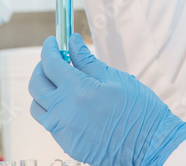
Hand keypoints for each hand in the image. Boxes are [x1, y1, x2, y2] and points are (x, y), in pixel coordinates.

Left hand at [29, 34, 185, 165]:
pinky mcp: (65, 143)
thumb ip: (87, 61)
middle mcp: (64, 111)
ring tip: (58, 82)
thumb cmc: (138, 110)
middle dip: (41, 67)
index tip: (52, 42)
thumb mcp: (115, 78)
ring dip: (43, 90)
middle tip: (54, 59)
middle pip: (36, 84)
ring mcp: (62, 130)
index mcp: (78, 90)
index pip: (51, 64)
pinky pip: (48, 122)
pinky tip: (69, 102)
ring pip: (37, 106)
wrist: (149, 143)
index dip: (49, 49)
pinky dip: (52, 108)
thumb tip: (73, 43)